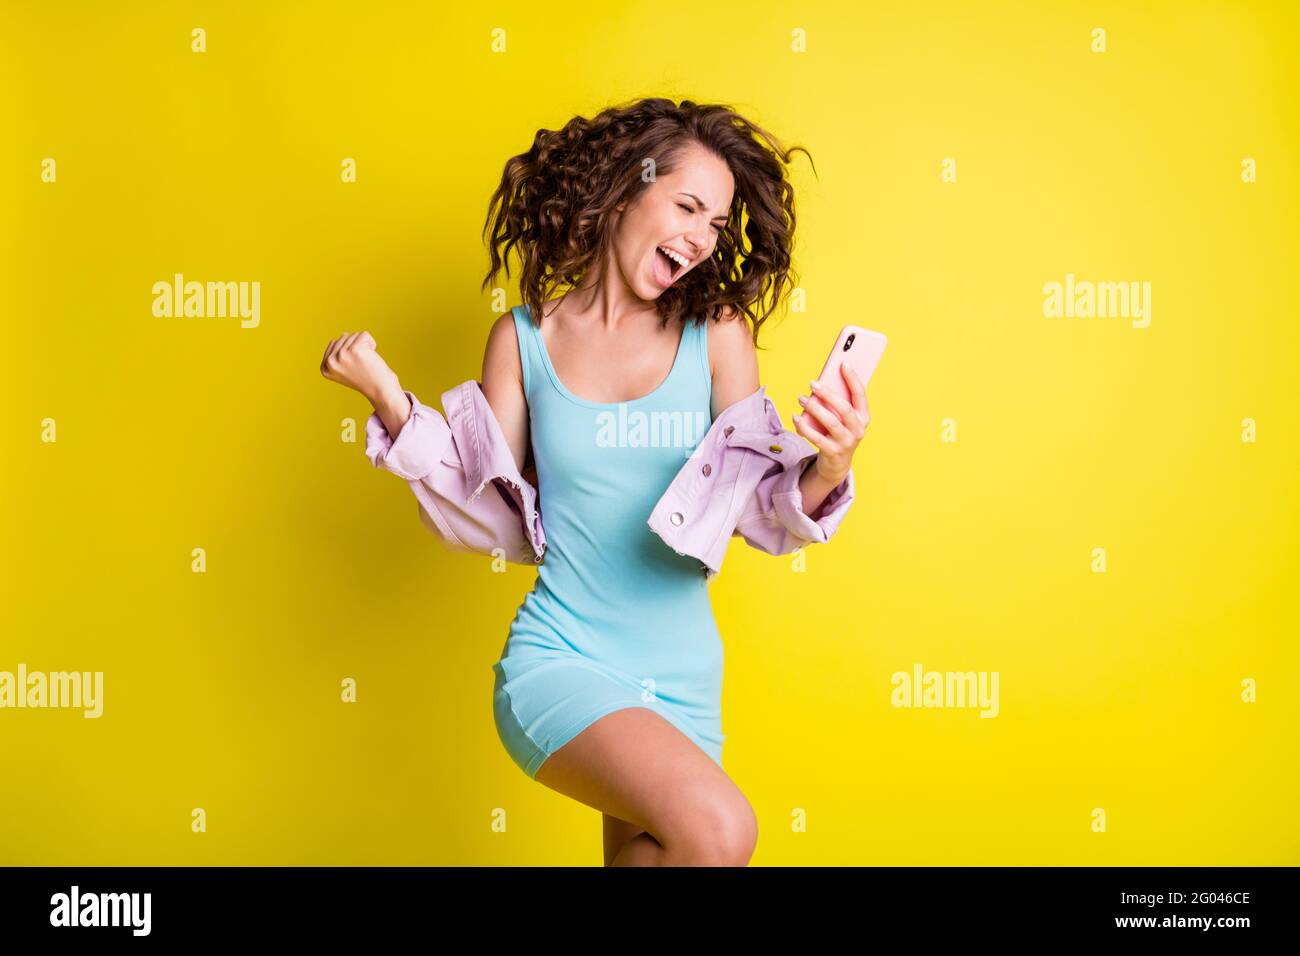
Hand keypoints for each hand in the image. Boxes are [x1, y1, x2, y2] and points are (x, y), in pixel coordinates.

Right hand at [320, 330, 400, 402]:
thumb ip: (337, 356)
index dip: (348, 351)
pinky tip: (372, 357)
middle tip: (362, 365)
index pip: (334, 343)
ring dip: (365, 347)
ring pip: (354, 335)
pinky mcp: (355, 349)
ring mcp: (341, 355)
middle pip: (344, 337)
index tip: (354, 367)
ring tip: (367, 362)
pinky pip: (365, 335)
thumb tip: (340, 337)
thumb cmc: (366, 378)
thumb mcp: (345, 369)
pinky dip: (371, 343)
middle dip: (356, 347)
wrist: (381, 390)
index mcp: (324, 368)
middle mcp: (330, 362)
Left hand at [791, 363, 870, 482]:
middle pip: (844, 408)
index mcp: (863, 416)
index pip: (860, 394)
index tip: (843, 363)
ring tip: (801, 398)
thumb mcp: (843, 418)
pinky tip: (795, 417)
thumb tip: (823, 382)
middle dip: (828, 394)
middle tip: (812, 383)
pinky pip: (816, 438)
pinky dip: (804, 427)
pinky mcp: (833, 452)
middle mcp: (858, 429)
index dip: (853, 378)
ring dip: (814, 408)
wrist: (837, 463)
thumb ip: (838, 402)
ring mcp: (846, 442)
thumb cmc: (839, 432)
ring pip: (830, 422)